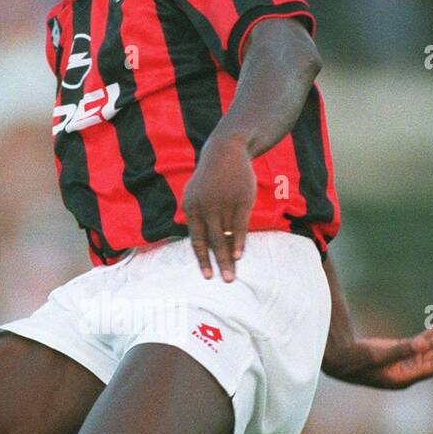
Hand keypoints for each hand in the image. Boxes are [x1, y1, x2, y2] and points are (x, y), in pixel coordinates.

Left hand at [182, 133, 255, 281]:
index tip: (207, 277)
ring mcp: (223, 203)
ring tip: (233, 274)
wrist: (225, 152)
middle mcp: (205, 207)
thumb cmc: (210, 179)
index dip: (202, 259)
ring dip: (229, 257)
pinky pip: (239, 226)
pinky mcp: (240, 200)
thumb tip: (202, 246)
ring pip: (226, 236)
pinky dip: (239, 241)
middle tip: (225, 281)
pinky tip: (239, 255)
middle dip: (218, 263)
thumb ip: (196, 218)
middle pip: (212, 242)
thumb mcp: (195, 194)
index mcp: (191, 208)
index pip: (196, 240)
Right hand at [322, 318, 432, 388]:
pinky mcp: (400, 352)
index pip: (431, 368)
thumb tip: (424, 345)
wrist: (340, 359)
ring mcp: (405, 361)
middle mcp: (408, 372)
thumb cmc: (356, 361)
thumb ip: (401, 350)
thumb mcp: (378, 356)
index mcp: (404, 378)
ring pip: (429, 349)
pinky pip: (420, 343)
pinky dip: (430, 334)